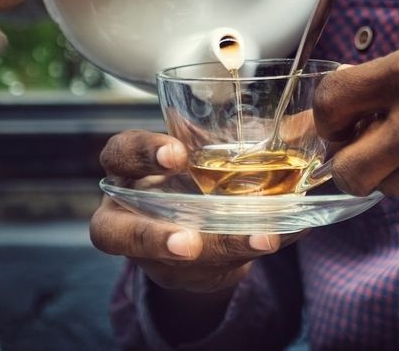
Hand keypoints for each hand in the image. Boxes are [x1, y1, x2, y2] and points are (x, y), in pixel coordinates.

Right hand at [90, 130, 301, 342]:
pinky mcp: (178, 274)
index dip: (143, 154)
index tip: (178, 154)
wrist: (184, 215)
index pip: (119, 155)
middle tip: (189, 243)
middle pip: (117, 233)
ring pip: (172, 262)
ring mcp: (149, 253)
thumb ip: (213, 136)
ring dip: (220, 250)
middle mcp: (125, 215)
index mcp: (124, 170)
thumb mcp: (190, 147)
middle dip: (153, 239)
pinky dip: (249, 250)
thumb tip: (279, 124)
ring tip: (263, 238)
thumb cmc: (183, 169)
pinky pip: (210, 270)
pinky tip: (281, 235)